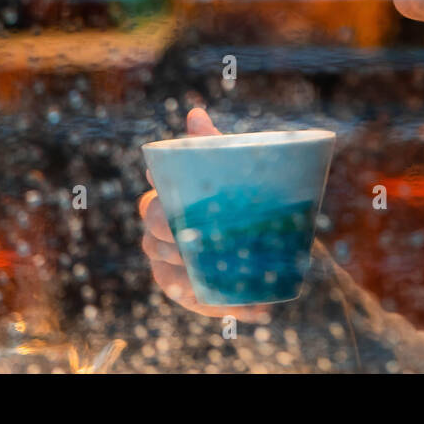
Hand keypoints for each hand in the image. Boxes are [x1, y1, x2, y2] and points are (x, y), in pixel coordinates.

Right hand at [139, 108, 271, 323]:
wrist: (270, 232)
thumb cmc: (240, 195)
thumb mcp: (233, 168)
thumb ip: (212, 146)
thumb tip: (195, 115)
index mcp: (165, 201)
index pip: (153, 200)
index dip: (161, 198)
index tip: (178, 198)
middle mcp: (159, 233)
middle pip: (155, 235)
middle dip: (174, 238)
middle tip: (198, 239)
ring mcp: (168, 264)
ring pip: (169, 272)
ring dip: (194, 276)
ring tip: (227, 276)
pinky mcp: (186, 292)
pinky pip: (197, 302)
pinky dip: (224, 306)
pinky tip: (256, 308)